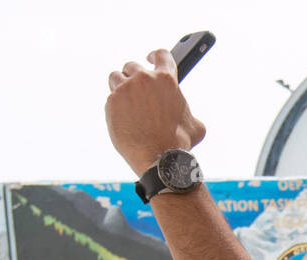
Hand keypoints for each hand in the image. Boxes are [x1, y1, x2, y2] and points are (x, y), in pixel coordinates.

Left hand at [105, 49, 205, 176]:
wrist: (159, 158)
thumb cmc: (180, 143)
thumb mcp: (196, 126)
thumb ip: (188, 112)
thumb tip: (186, 116)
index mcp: (166, 79)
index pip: (160, 55)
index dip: (154, 55)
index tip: (149, 58)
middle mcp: (144, 79)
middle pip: (132, 66)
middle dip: (134, 76)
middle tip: (137, 91)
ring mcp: (125, 90)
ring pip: (116, 77)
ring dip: (120, 86)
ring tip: (127, 103)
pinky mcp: (111, 103)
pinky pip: (111, 99)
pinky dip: (116, 107)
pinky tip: (124, 120)